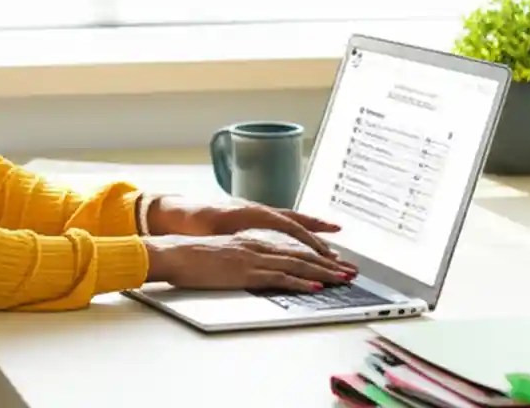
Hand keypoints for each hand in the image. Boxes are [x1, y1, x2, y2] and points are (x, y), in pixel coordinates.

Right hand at [146, 195, 355, 271]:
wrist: (178, 253)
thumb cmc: (195, 257)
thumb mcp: (225, 255)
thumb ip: (243, 259)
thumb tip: (256, 269)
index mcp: (255, 242)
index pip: (294, 248)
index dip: (317, 256)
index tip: (334, 262)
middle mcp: (260, 246)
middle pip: (303, 255)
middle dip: (330, 264)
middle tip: (351, 271)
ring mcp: (255, 259)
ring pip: (298, 265)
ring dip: (324, 273)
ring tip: (344, 278)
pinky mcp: (248, 273)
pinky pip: (281, 278)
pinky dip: (301, 283)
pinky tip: (316, 287)